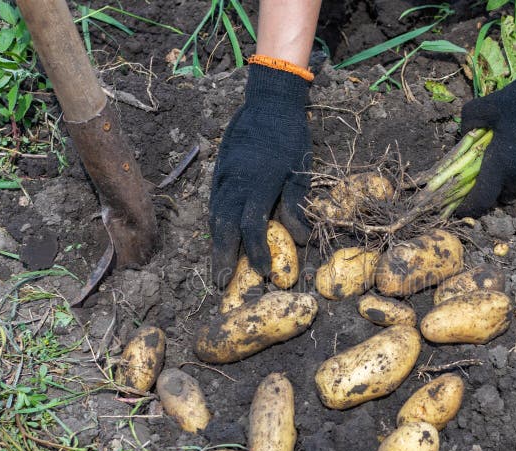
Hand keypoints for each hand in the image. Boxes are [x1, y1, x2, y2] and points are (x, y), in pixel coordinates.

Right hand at [209, 63, 311, 287]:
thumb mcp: (300, 171)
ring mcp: (223, 177)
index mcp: (259, 184)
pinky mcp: (219, 172)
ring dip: (215, 244)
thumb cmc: (290, 137)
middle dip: (222, 258)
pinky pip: (213, 204)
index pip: (252, 227)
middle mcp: (235, 183)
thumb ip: (297, 206)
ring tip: (216, 267)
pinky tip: (218, 237)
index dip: (257, 253)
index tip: (264, 273)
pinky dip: (215, 225)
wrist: (268, 101)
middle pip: (224, 228)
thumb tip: (302, 241)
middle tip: (221, 283)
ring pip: (215, 218)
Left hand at [457, 51, 515, 216]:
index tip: (458, 205)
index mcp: (500, 168)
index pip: (479, 202)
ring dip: (509, 168)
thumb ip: (469, 122)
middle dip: (489, 181)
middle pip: (498, 190)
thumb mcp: (487, 106)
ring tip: (510, 140)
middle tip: (484, 159)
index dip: (467, 207)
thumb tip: (465, 133)